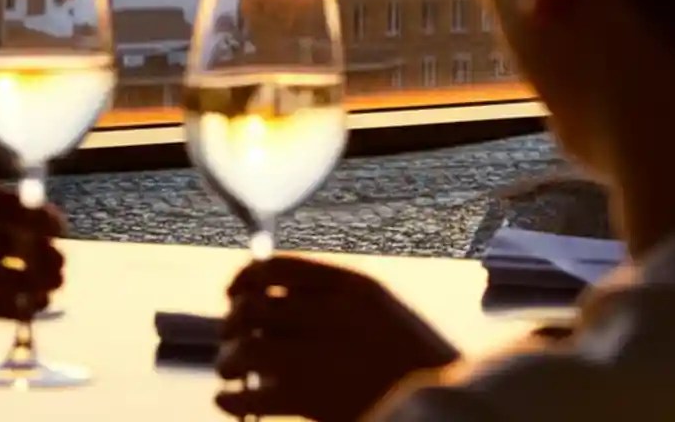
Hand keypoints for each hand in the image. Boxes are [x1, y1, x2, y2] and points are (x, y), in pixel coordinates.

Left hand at [217, 256, 459, 421]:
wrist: (446, 406)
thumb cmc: (412, 362)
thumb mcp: (382, 311)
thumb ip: (333, 297)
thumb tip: (267, 298)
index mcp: (353, 286)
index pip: (277, 267)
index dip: (244, 278)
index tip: (233, 293)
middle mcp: (335, 314)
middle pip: (254, 306)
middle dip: (232, 322)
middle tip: (230, 339)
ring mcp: (323, 356)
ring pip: (246, 348)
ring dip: (227, 360)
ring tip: (228, 372)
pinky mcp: (313, 400)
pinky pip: (252, 394)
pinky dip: (231, 398)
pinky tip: (229, 401)